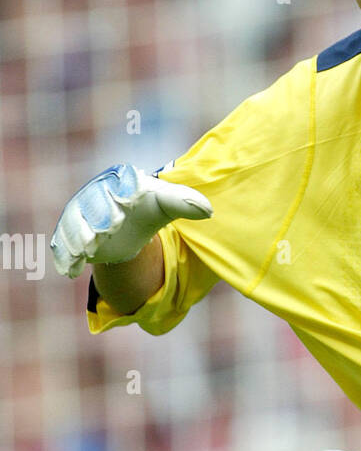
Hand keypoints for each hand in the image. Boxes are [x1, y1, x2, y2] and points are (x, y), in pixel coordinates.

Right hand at [51, 162, 211, 277]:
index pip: (118, 182)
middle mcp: (93, 193)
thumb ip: (184, 203)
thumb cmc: (146, 208)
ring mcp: (78, 213)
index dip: (121, 190)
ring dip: (79, 235)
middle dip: (98, 214)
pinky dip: (65, 257)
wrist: (124, 226)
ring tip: (89, 248)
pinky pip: (62, 244)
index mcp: (118, 180)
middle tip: (108, 228)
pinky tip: (71, 270)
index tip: (128, 199)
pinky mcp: (69, 234)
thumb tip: (209, 211)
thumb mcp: (165, 205)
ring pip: (74, 223)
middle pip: (91, 202)